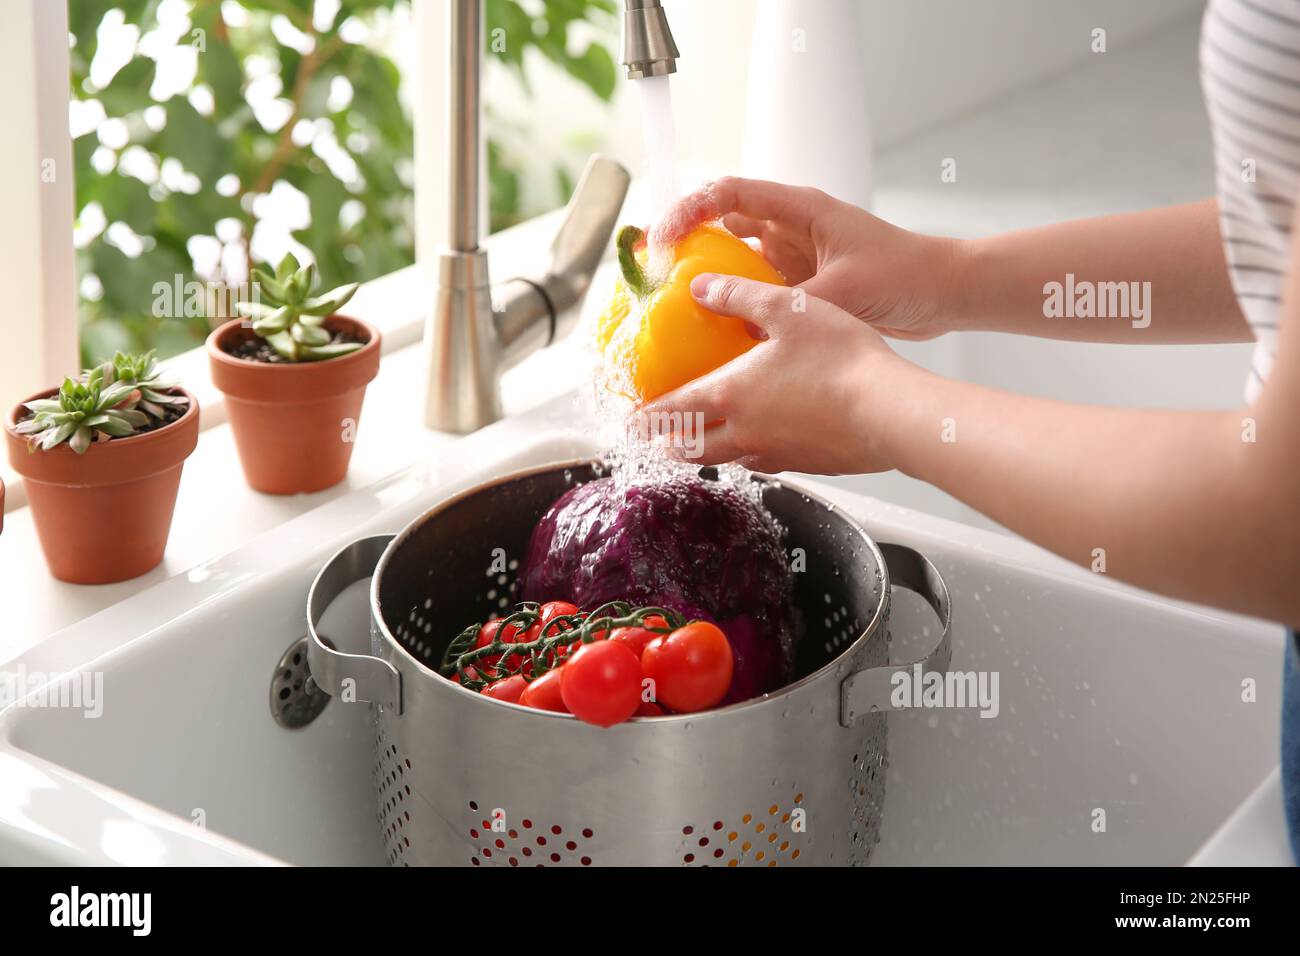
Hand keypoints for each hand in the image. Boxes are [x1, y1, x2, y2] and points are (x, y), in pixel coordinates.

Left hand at [637, 272, 910, 474]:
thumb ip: (738, 296)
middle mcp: (745, 432)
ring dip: (706, 454)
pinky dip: (750, 456)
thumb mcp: (786, 309)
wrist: (889, 410)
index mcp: (731, 394)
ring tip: (699, 446)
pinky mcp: (807, 464)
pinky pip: (766, 462)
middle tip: (655, 441)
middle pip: (692, 448)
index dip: (648, 417)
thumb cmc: (840, 357)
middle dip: (669, 444)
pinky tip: (761, 445)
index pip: (673, 410)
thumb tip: (699, 287)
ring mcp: (776, 452)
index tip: (631, 421)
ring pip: (728, 459)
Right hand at [652, 177, 962, 340]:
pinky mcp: (803, 283)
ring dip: (710, 278)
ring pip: (737, 260)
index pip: (727, 194)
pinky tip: (718, 333)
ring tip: (676, 306)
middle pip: (722, 224)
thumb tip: (736, 322)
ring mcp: (796, 255)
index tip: (662, 238)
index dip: (687, 210)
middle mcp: (791, 227)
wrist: (944, 293)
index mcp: (799, 209)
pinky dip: (738, 306)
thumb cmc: (905, 274)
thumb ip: (788, 302)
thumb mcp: (841, 289)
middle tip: (655, 275)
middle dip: (687, 244)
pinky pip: (758, 290)